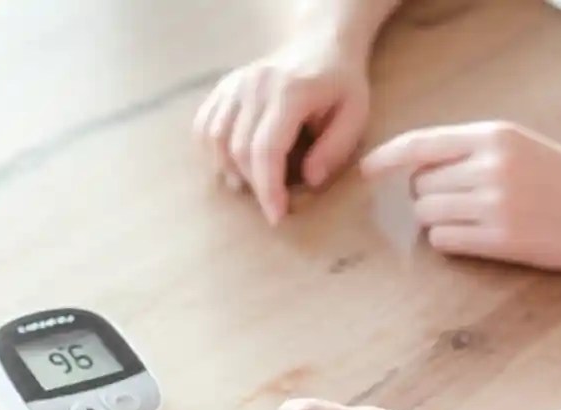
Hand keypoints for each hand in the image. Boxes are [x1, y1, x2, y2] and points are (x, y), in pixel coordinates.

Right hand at [193, 40, 369, 224]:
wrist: (321, 43)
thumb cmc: (341, 84)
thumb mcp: (355, 115)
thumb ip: (335, 149)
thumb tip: (309, 181)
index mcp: (290, 91)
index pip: (266, 149)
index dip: (268, 188)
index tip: (276, 216)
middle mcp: (255, 85)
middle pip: (238, 149)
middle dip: (254, 185)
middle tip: (272, 201)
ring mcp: (234, 84)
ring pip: (216, 140)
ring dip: (230, 171)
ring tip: (251, 184)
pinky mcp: (223, 88)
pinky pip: (204, 126)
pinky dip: (212, 152)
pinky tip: (231, 164)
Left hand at [362, 122, 560, 269]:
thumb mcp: (519, 147)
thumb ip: (469, 151)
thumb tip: (407, 169)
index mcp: (495, 135)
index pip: (421, 144)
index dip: (386, 158)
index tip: (365, 171)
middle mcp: (492, 165)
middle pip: (419, 184)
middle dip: (428, 195)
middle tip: (461, 201)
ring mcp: (496, 203)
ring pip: (427, 212)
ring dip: (437, 219)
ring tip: (473, 219)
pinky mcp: (501, 239)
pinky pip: (443, 240)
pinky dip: (449, 241)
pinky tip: (478, 238)